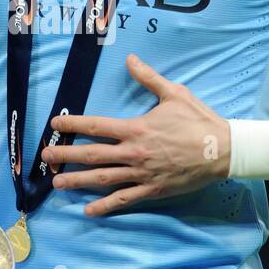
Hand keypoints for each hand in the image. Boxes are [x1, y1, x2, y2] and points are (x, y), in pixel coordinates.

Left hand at [40, 53, 230, 216]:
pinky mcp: (152, 190)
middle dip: (66, 155)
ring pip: (102, 179)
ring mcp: (142, 174)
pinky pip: (124, 199)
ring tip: (56, 183)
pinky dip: (105, 205)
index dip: (72, 125)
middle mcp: (134, 152)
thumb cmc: (199, 121)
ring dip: (77, 181)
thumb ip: (149, 77)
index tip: (54, 126)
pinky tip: (89, 210)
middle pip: (92, 155)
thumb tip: (131, 58)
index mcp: (136, 128)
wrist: (223, 150)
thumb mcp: (174, 93)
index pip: (96, 126)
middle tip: (45, 158)